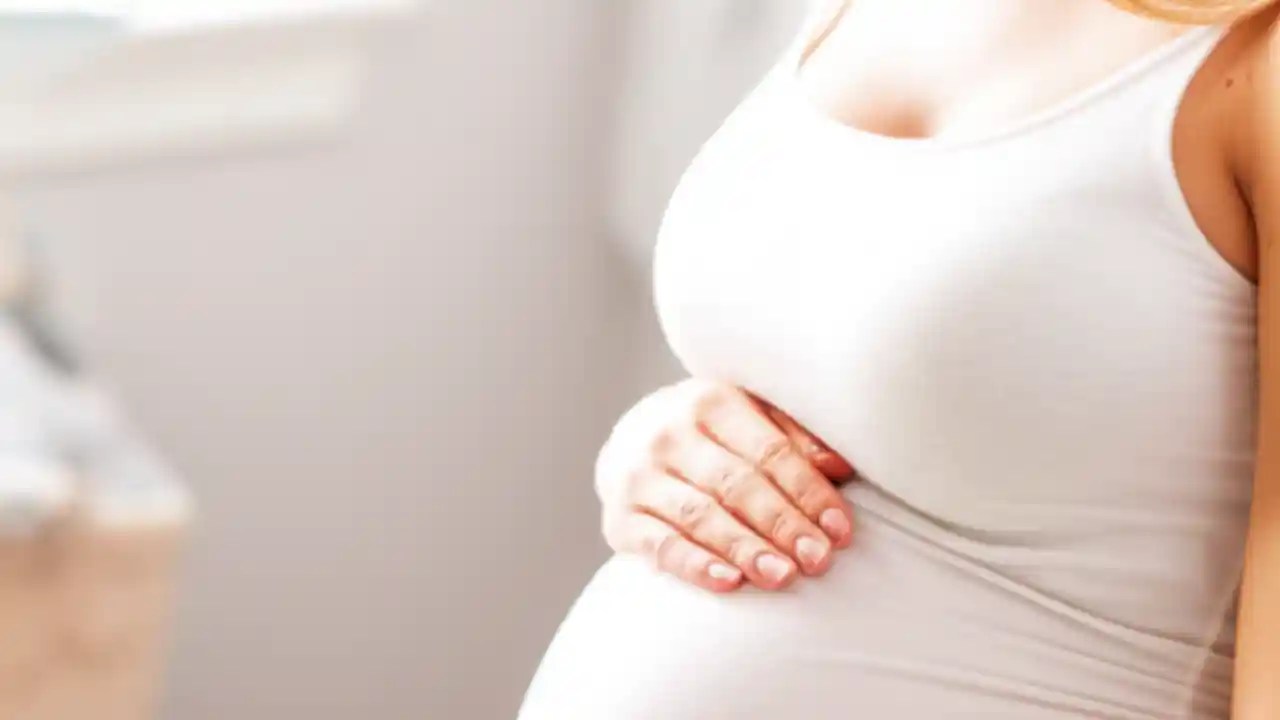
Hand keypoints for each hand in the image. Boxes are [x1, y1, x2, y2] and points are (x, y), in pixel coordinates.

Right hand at [596, 379, 855, 592]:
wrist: (629, 441)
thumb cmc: (709, 434)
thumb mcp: (750, 418)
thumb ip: (793, 437)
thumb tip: (839, 466)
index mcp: (709, 400)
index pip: (768, 451)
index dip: (808, 491)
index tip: (839, 529)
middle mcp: (668, 433)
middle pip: (736, 483)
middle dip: (782, 524)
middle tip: (818, 558)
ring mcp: (638, 476)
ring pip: (699, 515)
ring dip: (745, 548)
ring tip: (782, 575)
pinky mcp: (619, 519)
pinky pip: (660, 545)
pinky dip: (695, 565)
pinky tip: (729, 582)